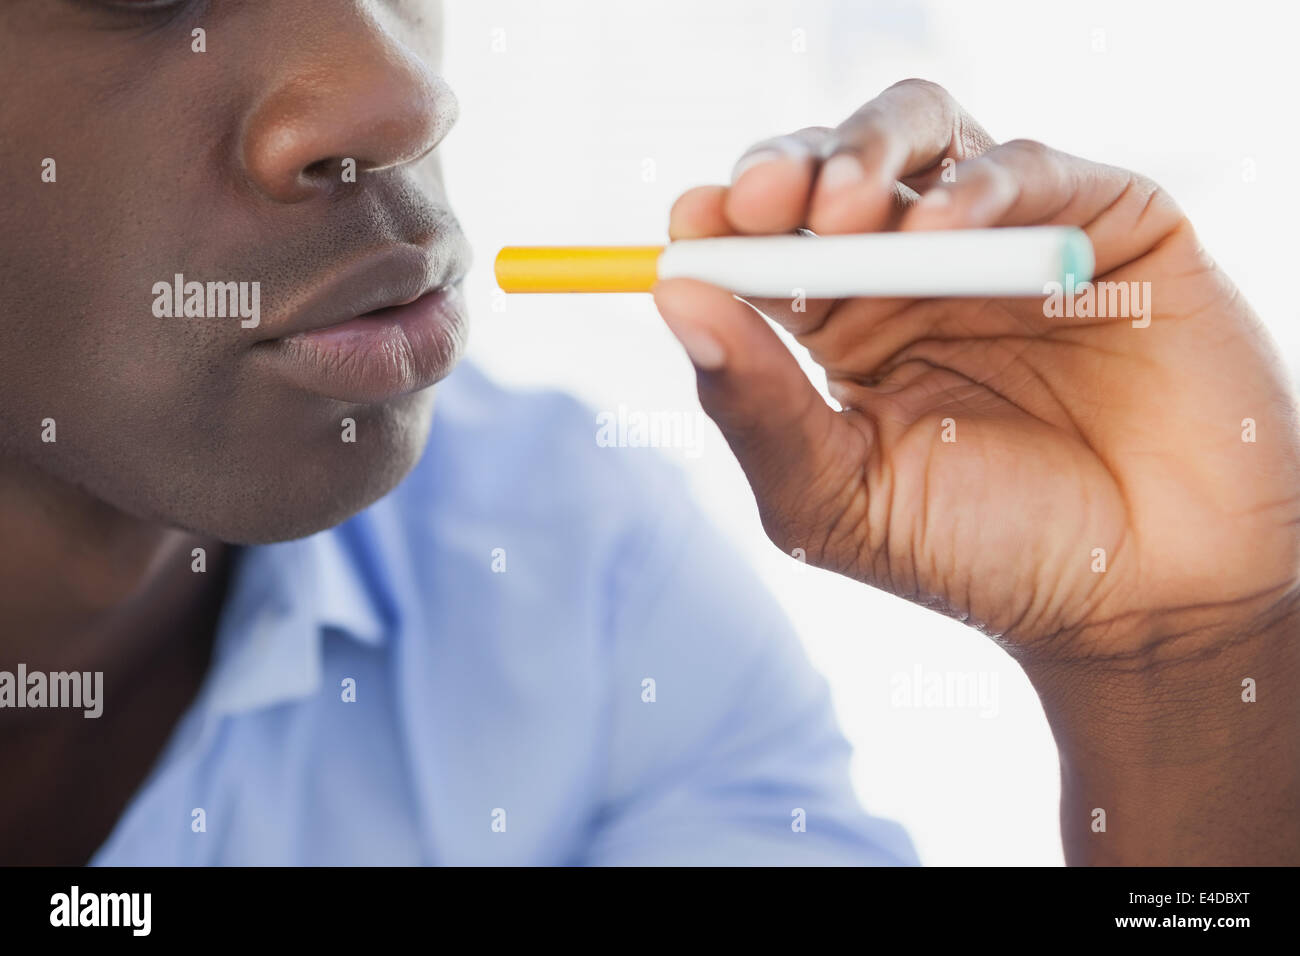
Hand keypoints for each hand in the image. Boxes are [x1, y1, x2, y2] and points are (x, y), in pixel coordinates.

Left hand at [653, 79, 1299, 862]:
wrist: (1139, 599)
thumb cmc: (981, 556)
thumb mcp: (837, 499)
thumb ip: (755, 406)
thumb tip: (670, 297)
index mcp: (840, 327)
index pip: (763, 241)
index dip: (723, 220)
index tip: (693, 225)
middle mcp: (913, 270)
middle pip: (829, 167)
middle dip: (786, 169)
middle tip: (757, 202)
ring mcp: (1002, 239)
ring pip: (919, 133)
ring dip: (864, 151)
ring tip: (838, 210)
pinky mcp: (1097, 221)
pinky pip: (1027, 167)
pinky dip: (977, 185)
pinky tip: (944, 229)